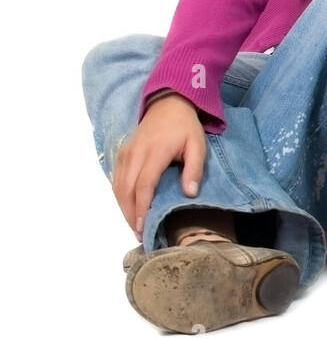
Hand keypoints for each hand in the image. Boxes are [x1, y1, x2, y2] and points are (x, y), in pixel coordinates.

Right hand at [112, 94, 206, 238]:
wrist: (168, 104)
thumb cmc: (186, 127)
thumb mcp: (198, 145)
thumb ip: (194, 169)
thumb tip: (190, 194)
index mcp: (155, 152)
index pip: (144, 185)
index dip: (142, 208)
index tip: (143, 227)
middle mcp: (135, 154)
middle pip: (126, 190)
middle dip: (130, 214)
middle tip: (139, 234)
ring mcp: (125, 154)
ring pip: (118, 186)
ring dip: (123, 208)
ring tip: (134, 226)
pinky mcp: (121, 154)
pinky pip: (116, 179)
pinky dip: (120, 197)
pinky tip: (128, 209)